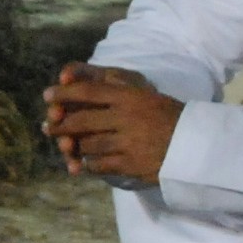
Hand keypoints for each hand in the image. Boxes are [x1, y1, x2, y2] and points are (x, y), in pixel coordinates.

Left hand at [43, 62, 182, 183]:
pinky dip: (88, 165)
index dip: (65, 93)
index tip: (48, 95)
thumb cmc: (172, 117)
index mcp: (130, 97)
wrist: (195, 146)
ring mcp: (127, 143)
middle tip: (47, 127)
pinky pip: (99, 165)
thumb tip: (98, 77)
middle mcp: (126, 118)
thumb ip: (123, 86)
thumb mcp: (148, 94)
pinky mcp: (129, 164)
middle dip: (61, 124)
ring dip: (74, 146)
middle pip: (82, 120)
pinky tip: (83, 164)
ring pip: (88, 144)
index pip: (90, 91)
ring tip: (65, 146)